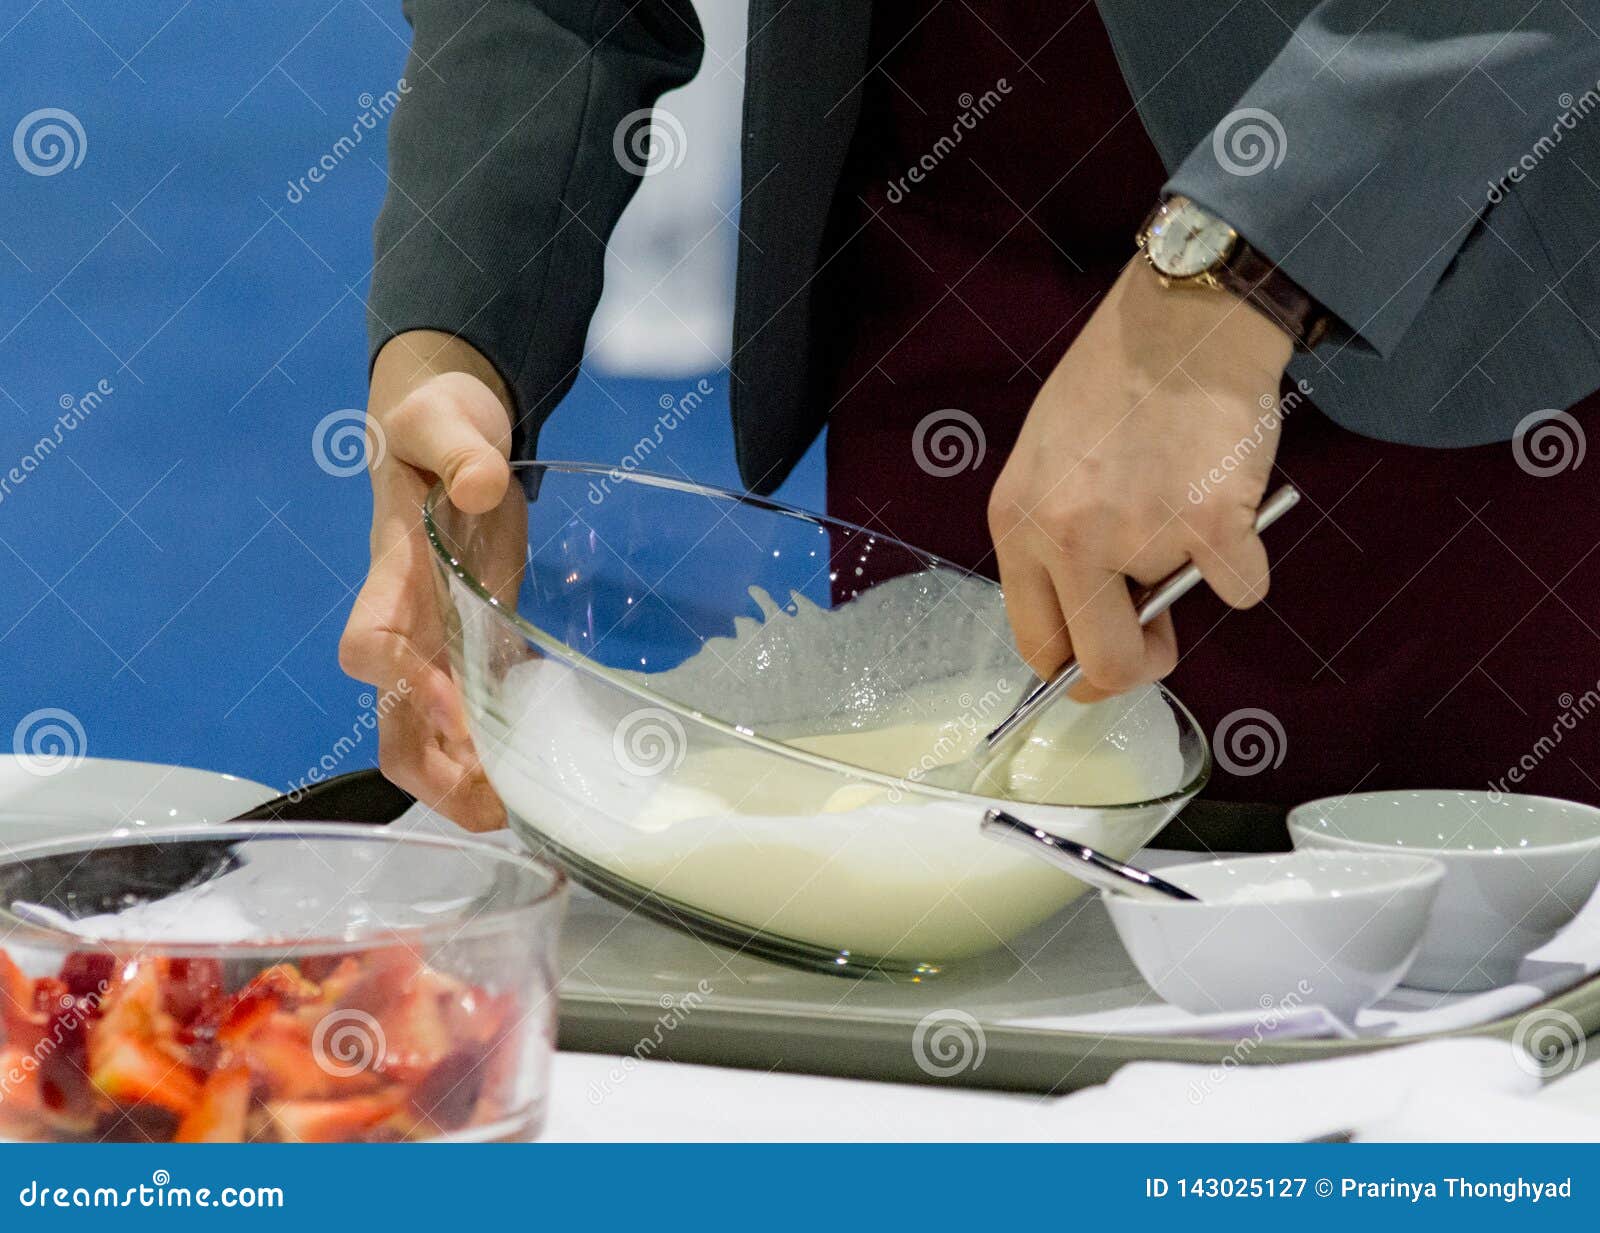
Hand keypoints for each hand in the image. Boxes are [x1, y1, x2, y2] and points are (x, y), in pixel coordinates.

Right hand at [338, 331, 513, 829]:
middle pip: (391, 718)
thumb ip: (460, 450)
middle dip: (427, 768)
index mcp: (391, 575)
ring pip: (431, 734)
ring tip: (518, 812)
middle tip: (485, 804)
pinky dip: (497, 751)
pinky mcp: (478, 644)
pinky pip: (477, 714)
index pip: (369, 644)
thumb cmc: (436, 425)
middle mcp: (409, 626)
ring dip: (464, 778)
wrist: (449, 435)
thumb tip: (479, 483)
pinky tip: (535, 781)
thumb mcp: (443, 421)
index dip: (396, 681)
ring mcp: (441, 643)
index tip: (443, 697)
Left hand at [987, 261, 1293, 698]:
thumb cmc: (1114, 382)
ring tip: (1186, 508)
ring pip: (1179, 619)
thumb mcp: (1046, 465)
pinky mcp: (1210, 524)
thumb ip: (1057, 542)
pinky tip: (1232, 506)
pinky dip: (1248, 561)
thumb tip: (1090, 618)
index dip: (1075, 668)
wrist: (1181, 319)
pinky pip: (1242, 589)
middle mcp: (1066, 538)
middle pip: (1099, 665)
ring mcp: (1138, 534)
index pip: (1035, 642)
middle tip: (1161, 640)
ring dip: (1190, 581)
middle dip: (1135, 667)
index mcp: (1017, 524)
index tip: (1103, 660)